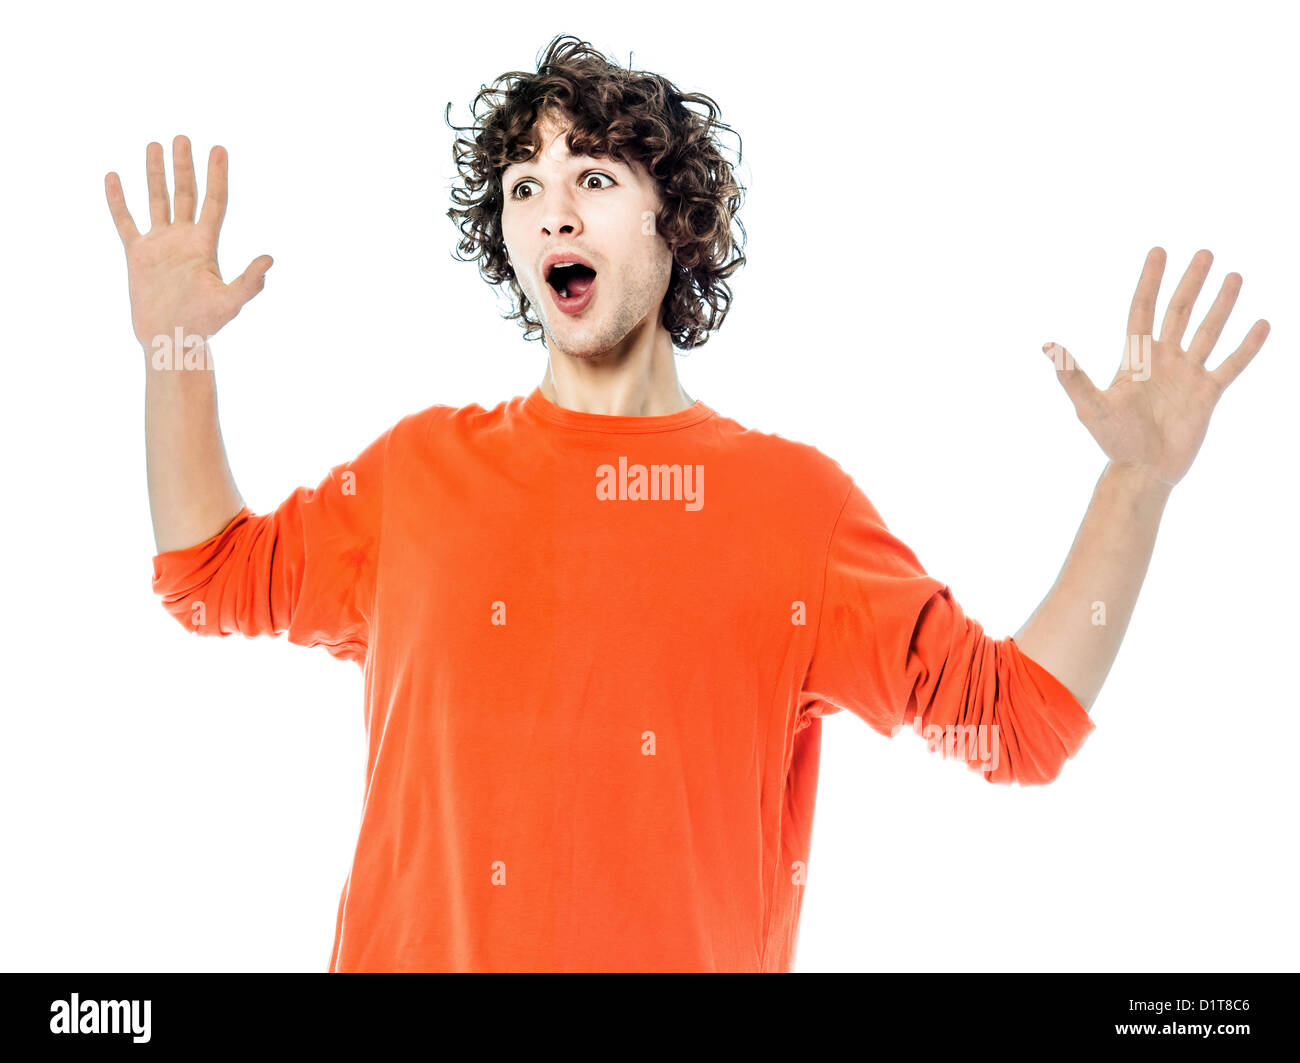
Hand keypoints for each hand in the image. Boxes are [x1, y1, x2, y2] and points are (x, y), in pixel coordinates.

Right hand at [106, 136, 271, 350]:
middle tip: (182, 137)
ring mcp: (160, 245)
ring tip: (154, 145)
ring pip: (157, 201)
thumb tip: (270, 260)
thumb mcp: (230, 302)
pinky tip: (113, 177)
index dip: (217, 175)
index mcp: (206, 245)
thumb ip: (249, 282)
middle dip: (185, 166)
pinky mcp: (138, 255)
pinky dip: (118, 200)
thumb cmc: (203, 325)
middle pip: (186, 194)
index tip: (218, 148)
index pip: (214, 201)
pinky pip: (125, 221)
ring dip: (155, 174)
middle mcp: (184, 240)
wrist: (171, 340)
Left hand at [1042, 247, 1268, 488]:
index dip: (1150, 281)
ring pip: (1208, 331)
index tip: (1159, 251)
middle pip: (1178, 312)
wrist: (1142, 471)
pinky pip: (1231, 364)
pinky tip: (1261, 324)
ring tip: (1234, 276)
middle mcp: (1163, 360)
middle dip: (1191, 283)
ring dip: (1221, 305)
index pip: (1142, 310)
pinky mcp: (1207, 394)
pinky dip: (1246, 346)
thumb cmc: (1113, 441)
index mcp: (1135, 358)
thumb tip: (1047, 346)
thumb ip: (1073, 377)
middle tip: (1204, 253)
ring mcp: (1187, 375)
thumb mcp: (1090, 407)